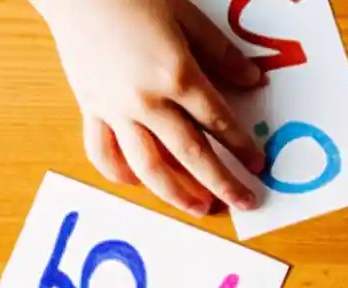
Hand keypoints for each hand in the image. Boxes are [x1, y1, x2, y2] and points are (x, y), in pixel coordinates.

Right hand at [33, 0, 264, 216]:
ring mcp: (116, 109)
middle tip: (244, 202)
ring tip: (200, 209)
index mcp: (177, 76)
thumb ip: (221, 53)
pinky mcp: (90, 108)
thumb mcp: (186, 16)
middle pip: (192, 154)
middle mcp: (147, 101)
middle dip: (222, 183)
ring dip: (177, 194)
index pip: (218, 122)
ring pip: (149, 166)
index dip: (241, 148)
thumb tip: (253, 81)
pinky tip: (139, 183)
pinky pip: (104, 152)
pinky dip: (121, 173)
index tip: (257, 166)